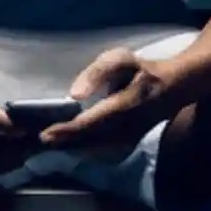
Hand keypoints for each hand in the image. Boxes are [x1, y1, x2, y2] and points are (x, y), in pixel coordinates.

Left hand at [39, 48, 175, 157]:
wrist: (174, 87)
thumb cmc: (143, 70)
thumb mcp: (121, 59)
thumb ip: (97, 73)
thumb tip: (74, 94)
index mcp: (123, 106)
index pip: (89, 124)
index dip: (66, 131)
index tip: (44, 134)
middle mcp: (125, 128)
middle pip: (87, 141)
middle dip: (61, 143)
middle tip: (36, 142)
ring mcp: (127, 140)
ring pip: (92, 150)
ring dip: (69, 148)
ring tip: (47, 144)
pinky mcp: (127, 144)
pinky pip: (100, 151)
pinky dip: (81, 148)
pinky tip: (66, 144)